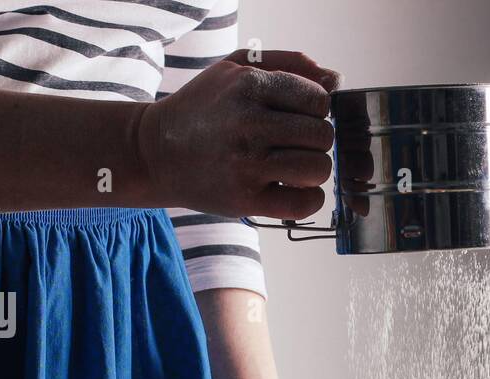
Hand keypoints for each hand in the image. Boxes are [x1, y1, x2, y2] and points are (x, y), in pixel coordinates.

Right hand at [139, 50, 339, 218]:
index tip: (298, 117)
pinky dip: (309, 199)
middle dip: (316, 141)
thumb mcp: (235, 69)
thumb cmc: (202, 109)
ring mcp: (246, 164)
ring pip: (317, 169)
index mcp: (249, 86)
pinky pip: (303, 204)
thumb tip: (334, 79)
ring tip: (294, 166)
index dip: (315, 110)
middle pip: (322, 135)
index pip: (318, 100)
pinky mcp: (244, 200)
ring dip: (314, 170)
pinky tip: (293, 189)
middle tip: (295, 144)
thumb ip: (286, 64)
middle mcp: (248, 124)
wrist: (155, 152)